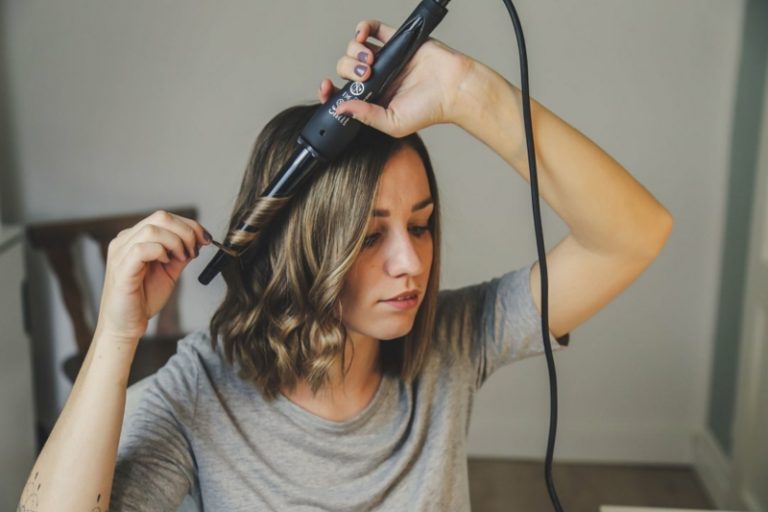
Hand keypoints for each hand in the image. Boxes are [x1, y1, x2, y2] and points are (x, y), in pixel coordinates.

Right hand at [95, 210, 210, 343]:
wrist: (127, 324)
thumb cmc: (144, 298)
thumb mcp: (170, 271)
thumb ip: (181, 253)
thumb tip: (199, 239)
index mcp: (135, 238)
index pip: (164, 217)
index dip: (189, 224)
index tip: (205, 238)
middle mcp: (125, 241)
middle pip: (160, 217)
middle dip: (186, 231)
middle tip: (196, 249)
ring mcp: (120, 253)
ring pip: (151, 230)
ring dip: (175, 242)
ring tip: (182, 258)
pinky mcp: (121, 269)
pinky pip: (141, 249)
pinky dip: (160, 252)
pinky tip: (166, 263)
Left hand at [318, 20, 478, 137]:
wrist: (452, 88)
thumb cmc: (429, 110)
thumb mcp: (393, 123)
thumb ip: (366, 116)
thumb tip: (340, 108)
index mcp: (372, 100)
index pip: (342, 93)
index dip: (329, 90)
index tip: (326, 86)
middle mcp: (375, 79)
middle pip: (344, 68)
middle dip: (348, 69)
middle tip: (366, 75)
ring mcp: (384, 59)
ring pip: (354, 48)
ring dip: (355, 52)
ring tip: (372, 61)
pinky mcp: (394, 41)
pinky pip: (371, 29)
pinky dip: (362, 28)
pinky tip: (363, 36)